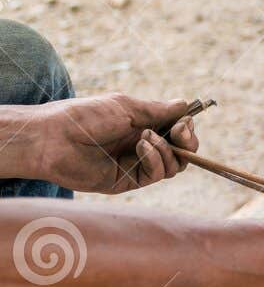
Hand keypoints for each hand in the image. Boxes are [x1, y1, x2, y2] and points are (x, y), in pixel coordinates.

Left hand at [34, 95, 198, 193]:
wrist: (53, 138)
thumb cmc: (84, 116)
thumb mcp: (126, 107)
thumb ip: (157, 110)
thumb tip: (185, 105)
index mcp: (141, 126)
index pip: (176, 132)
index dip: (186, 128)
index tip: (184, 121)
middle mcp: (141, 147)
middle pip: (181, 152)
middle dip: (187, 143)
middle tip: (180, 132)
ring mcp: (135, 165)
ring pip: (173, 166)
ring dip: (168, 150)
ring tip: (146, 137)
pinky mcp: (128, 181)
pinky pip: (156, 174)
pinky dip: (155, 160)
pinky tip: (141, 147)